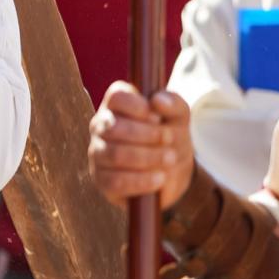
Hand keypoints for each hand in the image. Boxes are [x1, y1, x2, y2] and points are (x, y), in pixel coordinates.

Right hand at [88, 82, 194, 207]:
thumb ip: (174, 104)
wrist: (173, 173)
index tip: (157, 117)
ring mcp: (98, 153)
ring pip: (115, 154)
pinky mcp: (101, 179)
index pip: (115, 97)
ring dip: (148, 157)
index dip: (136, 105)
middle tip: (169, 140)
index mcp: (116, 106)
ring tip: (170, 159)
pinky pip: (116, 181)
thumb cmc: (170, 138)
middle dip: (147, 135)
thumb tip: (158, 100)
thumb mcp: (180, 119)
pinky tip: (159, 178)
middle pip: (114, 127)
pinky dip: (142, 180)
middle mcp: (101, 127)